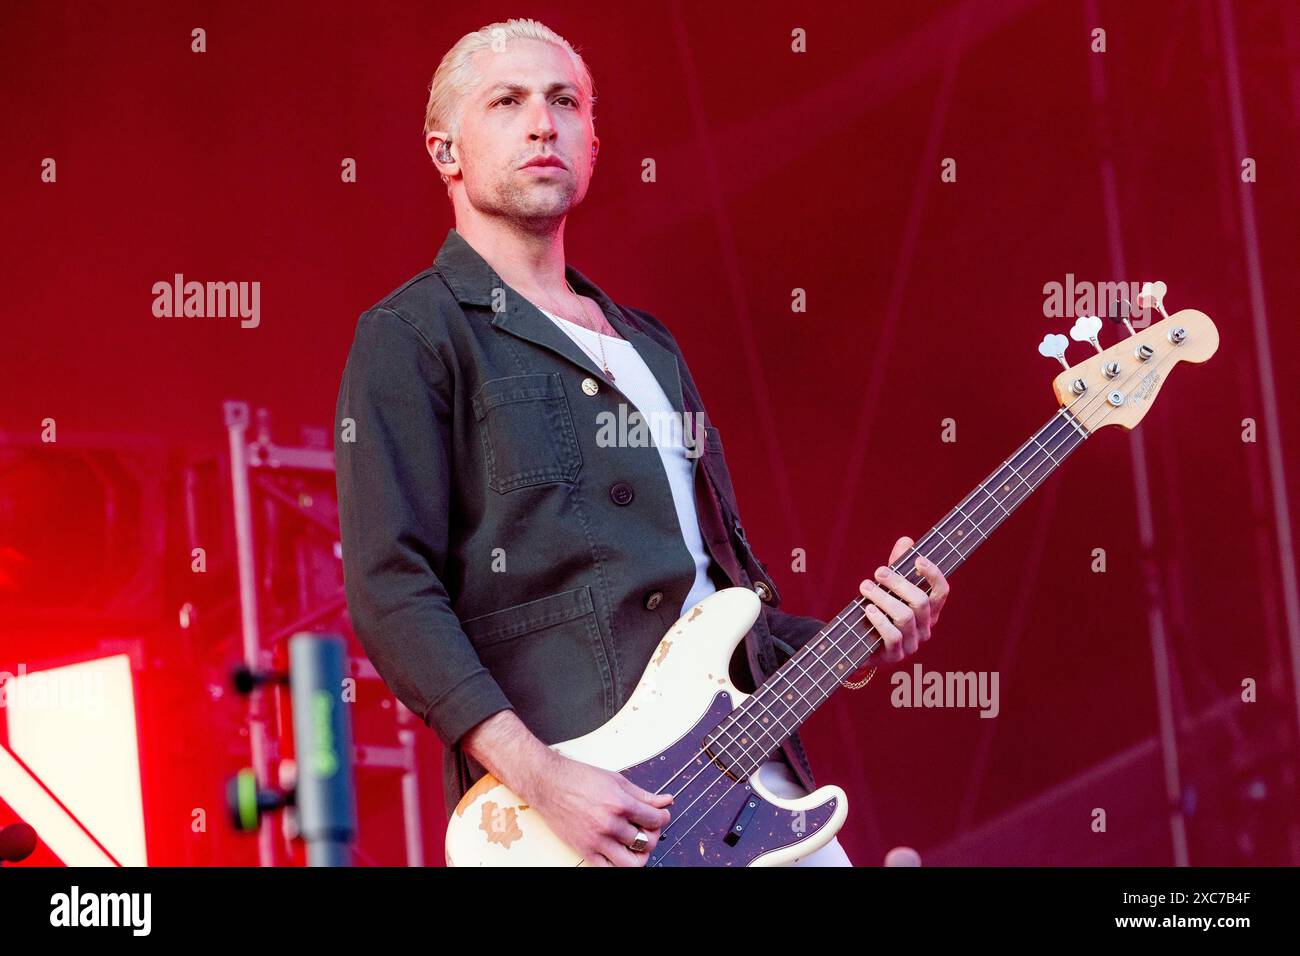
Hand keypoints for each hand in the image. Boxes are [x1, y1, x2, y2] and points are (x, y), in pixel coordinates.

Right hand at [530, 750, 672, 866]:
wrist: (549, 784)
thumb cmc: (578, 778)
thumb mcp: (616, 780)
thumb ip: (643, 794)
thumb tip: (665, 801)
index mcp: (620, 804)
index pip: (656, 820)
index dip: (663, 818)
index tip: (661, 816)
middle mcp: (610, 824)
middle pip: (647, 842)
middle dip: (653, 835)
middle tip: (647, 827)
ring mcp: (597, 840)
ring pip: (632, 863)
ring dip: (640, 855)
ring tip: (636, 844)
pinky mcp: (585, 850)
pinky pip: (608, 869)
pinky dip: (619, 864)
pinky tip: (619, 851)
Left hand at [849, 535, 949, 673]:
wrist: (857, 644)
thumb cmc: (878, 610)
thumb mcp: (887, 588)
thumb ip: (897, 566)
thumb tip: (906, 540)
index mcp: (929, 610)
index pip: (941, 592)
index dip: (933, 575)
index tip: (918, 559)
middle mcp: (925, 627)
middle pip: (920, 601)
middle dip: (898, 583)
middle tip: (878, 572)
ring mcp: (912, 643)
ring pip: (905, 617)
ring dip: (884, 598)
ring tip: (865, 587)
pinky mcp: (895, 655)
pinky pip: (893, 637)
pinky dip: (880, 621)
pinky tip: (868, 610)